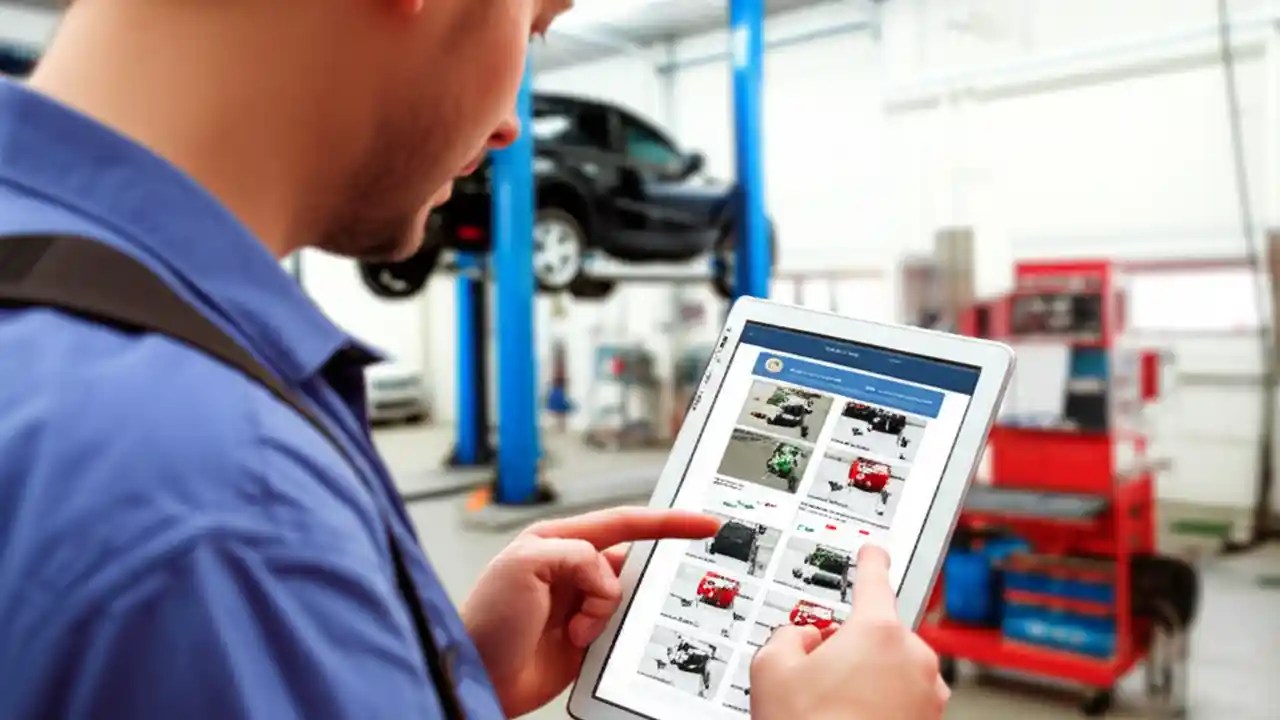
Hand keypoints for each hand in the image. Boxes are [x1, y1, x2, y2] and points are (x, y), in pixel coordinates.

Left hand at [461, 507, 719, 716]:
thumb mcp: (524, 566)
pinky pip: (620, 631)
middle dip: (630, 584)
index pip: (622, 522)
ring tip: (576, 632)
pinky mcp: (587, 638)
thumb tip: (607, 577)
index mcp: (557, 541)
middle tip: (602, 603)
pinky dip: (611, 638)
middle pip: (628, 565)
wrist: (477, 678)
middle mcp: (572, 569)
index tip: (702, 522)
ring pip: (627, 600)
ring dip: (609, 617)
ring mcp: (581, 605)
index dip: (666, 521)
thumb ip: (575, 556)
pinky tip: (581, 645)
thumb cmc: (485, 621)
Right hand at [750, 545, 949, 719]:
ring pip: (889, 669)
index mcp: (878, 631)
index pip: (874, 580)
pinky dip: (879, 706)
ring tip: (832, 711)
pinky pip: (901, 699)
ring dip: (866, 680)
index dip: (869, 561)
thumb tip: (803, 638)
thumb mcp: (770, 669)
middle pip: (875, 634)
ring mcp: (927, 693)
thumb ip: (787, 634)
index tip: (874, 551)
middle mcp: (913, 657)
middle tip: (817, 679)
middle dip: (850, 648)